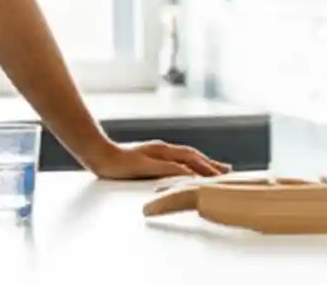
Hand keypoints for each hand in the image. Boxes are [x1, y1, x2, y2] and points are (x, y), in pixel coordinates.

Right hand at [85, 140, 231, 179]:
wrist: (97, 154)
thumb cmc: (115, 162)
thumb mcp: (140, 164)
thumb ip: (154, 167)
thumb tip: (168, 176)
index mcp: (159, 149)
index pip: (188, 155)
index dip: (206, 161)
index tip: (222, 168)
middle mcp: (161, 149)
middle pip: (192, 155)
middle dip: (211, 164)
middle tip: (229, 172)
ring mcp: (155, 154)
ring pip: (185, 160)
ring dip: (203, 167)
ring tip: (219, 176)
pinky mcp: (147, 162)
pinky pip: (170, 167)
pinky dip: (184, 172)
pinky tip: (194, 177)